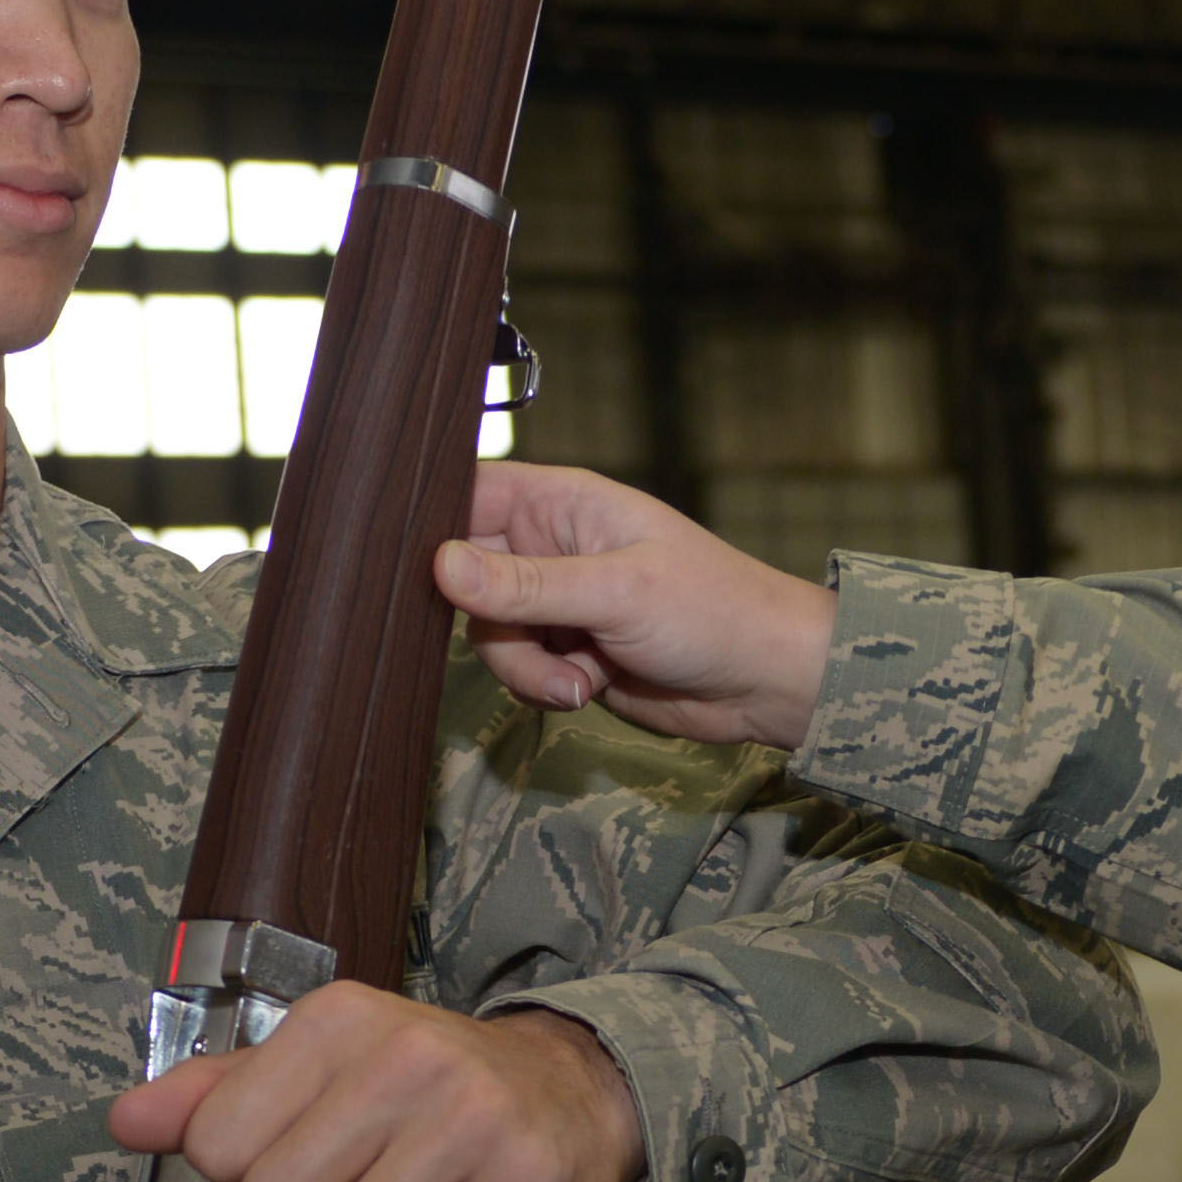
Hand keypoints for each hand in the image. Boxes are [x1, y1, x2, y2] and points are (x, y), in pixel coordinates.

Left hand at [111, 989, 641, 1181]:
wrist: (569, 1089)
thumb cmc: (425, 1085)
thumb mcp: (319, 1065)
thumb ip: (216, 1095)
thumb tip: (125, 1123)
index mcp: (337, 1021)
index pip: (217, 1144)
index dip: (248, 1171)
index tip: (300, 1149)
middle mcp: (407, 1058)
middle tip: (360, 1181)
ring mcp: (473, 1119)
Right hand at [436, 462, 836, 752]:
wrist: (765, 681)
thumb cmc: (712, 610)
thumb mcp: (615, 593)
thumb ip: (525, 585)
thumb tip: (440, 564)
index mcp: (562, 502)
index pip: (468, 493)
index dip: (433, 527)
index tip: (417, 570)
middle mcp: (550, 545)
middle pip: (466, 577)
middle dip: (492, 623)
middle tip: (533, 645)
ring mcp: (556, 601)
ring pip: (490, 634)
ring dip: (525, 668)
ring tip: (580, 681)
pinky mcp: (566, 651)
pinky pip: (519, 670)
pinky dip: (545, 687)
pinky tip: (591, 687)